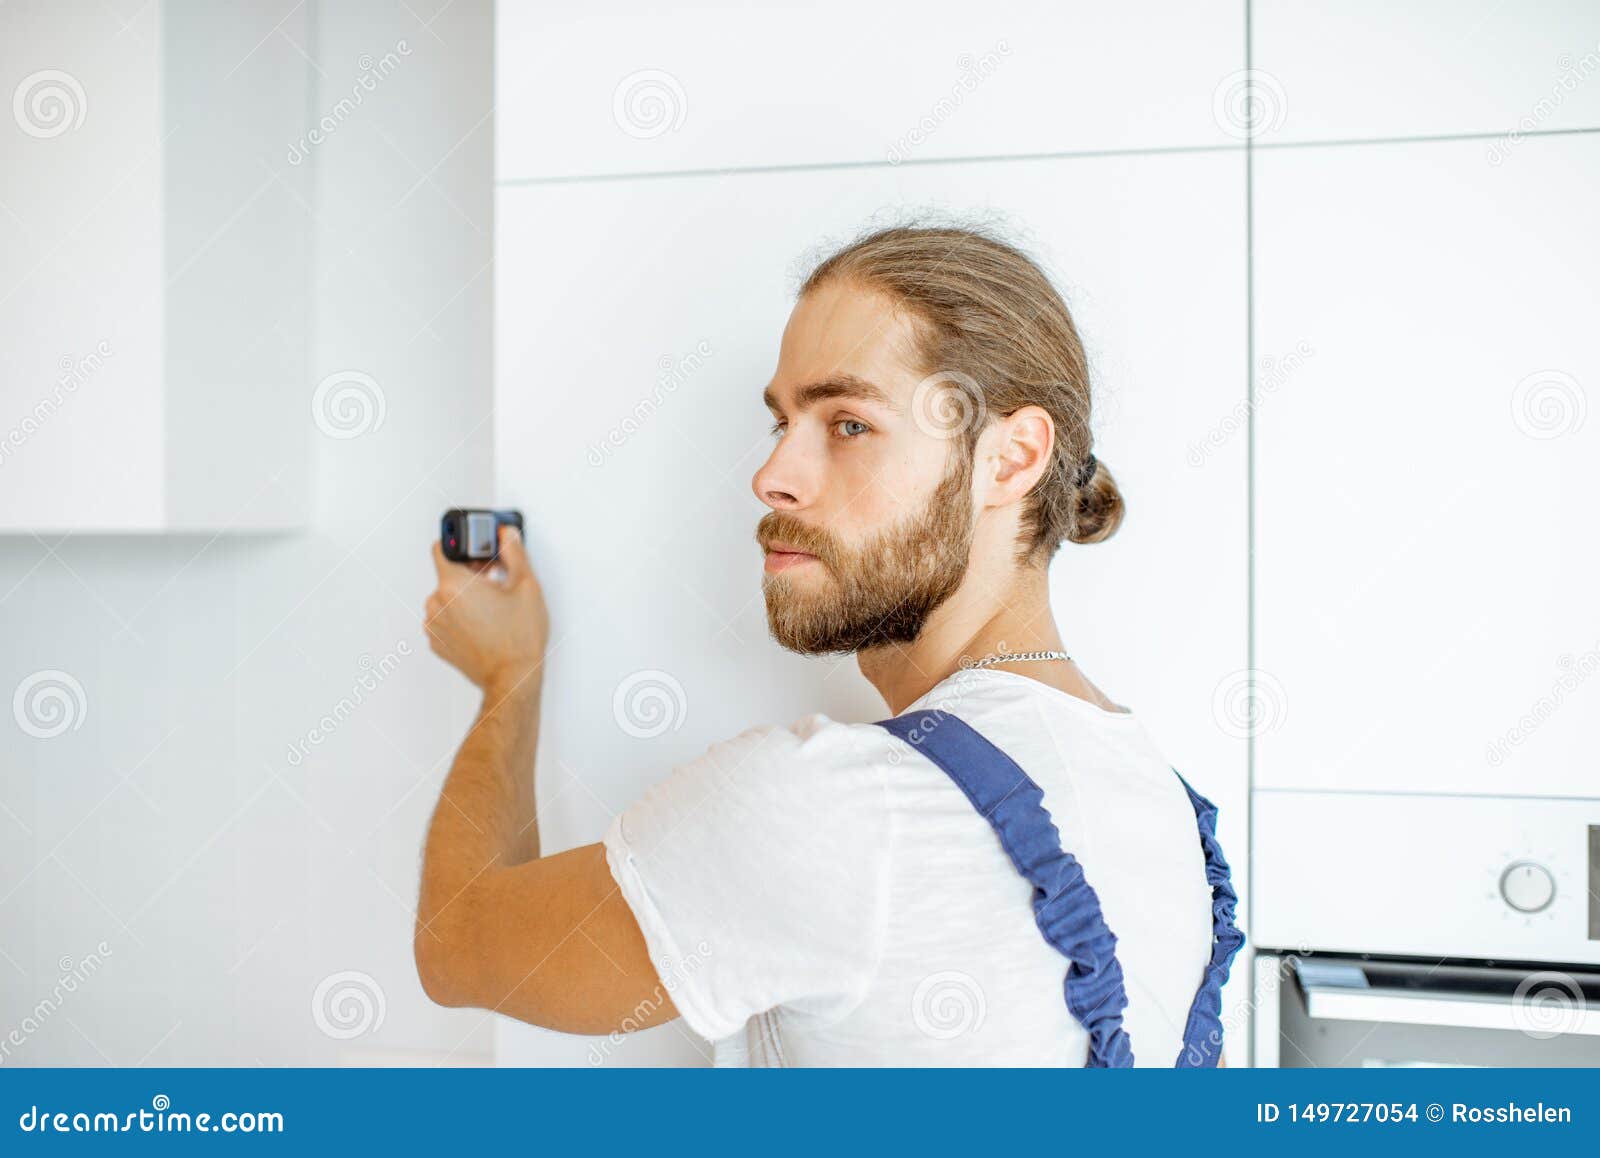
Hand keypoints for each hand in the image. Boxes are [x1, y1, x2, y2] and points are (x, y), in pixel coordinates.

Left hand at [425, 526, 548, 693]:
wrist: (512, 679)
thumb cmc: (519, 638)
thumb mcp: (525, 585)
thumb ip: (513, 551)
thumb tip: (506, 534)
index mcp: (453, 584)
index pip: (441, 547)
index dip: (462, 545)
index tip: (478, 550)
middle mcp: (436, 602)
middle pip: (448, 573)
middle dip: (470, 572)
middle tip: (496, 579)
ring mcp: (434, 625)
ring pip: (446, 596)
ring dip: (465, 595)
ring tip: (493, 606)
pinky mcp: (437, 642)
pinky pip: (445, 618)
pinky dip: (460, 616)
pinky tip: (485, 623)